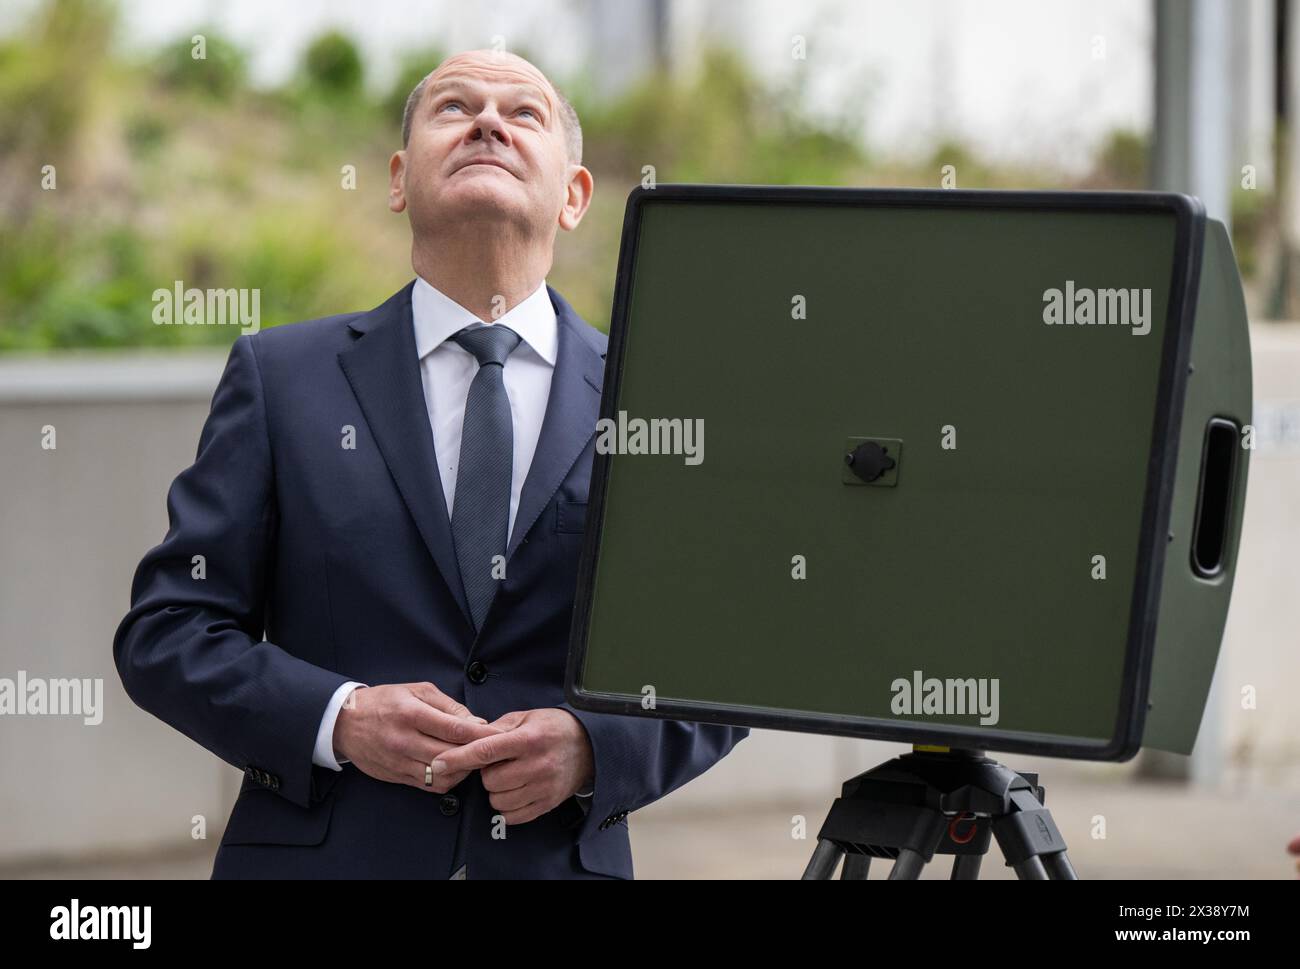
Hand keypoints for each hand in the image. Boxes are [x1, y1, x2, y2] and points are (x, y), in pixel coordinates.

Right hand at [333, 682, 504, 793]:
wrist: (345, 723)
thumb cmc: (384, 701)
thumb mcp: (416, 690)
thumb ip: (448, 706)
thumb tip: (476, 722)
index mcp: (411, 714)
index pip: (455, 730)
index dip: (481, 735)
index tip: (498, 735)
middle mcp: (404, 741)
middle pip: (452, 755)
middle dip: (477, 754)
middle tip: (494, 750)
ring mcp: (399, 762)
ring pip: (443, 775)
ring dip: (464, 770)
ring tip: (475, 760)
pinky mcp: (396, 777)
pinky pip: (430, 785)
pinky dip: (448, 780)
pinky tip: (456, 769)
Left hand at [429, 708, 593, 824]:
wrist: (589, 746)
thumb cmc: (554, 729)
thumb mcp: (526, 718)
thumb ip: (497, 729)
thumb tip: (468, 739)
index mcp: (529, 739)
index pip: (486, 750)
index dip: (458, 758)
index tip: (438, 764)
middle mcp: (536, 765)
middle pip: (490, 780)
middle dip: (487, 772)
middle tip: (501, 762)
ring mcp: (543, 787)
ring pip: (498, 800)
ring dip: (497, 790)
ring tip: (510, 775)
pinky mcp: (546, 804)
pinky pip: (512, 815)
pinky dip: (507, 806)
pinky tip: (516, 790)